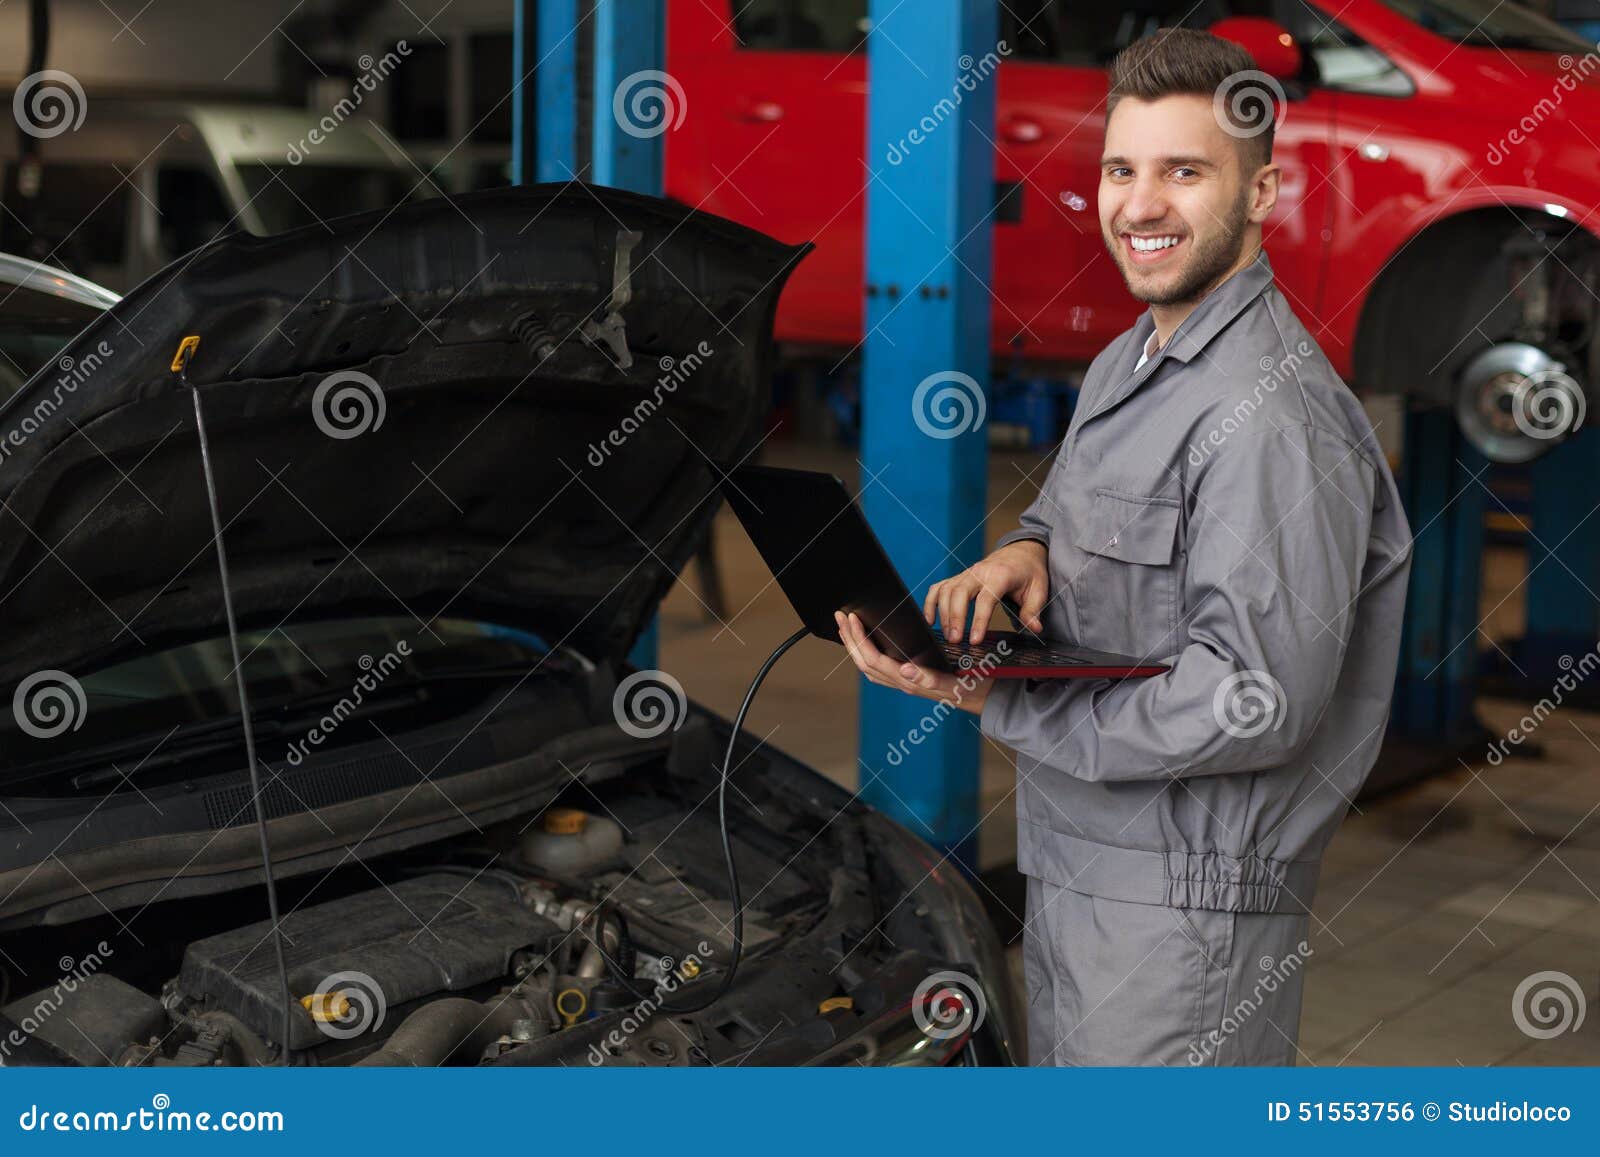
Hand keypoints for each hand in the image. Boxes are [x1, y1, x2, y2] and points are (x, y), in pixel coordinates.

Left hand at [834, 611, 991, 715]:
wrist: (980, 698)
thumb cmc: (968, 687)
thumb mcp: (952, 681)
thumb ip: (929, 678)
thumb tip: (906, 670)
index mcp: (909, 682)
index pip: (874, 660)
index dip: (859, 640)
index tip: (852, 619)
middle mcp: (902, 683)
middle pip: (864, 663)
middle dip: (849, 639)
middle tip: (840, 616)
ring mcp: (902, 682)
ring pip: (868, 666)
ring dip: (854, 645)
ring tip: (846, 626)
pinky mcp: (906, 679)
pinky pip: (878, 667)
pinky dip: (867, 653)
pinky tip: (865, 642)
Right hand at [924, 539, 1047, 644]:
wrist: (1020, 553)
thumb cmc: (1028, 571)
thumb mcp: (1038, 589)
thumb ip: (1033, 610)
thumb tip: (1035, 628)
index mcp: (1000, 575)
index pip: (985, 598)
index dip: (978, 620)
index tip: (974, 639)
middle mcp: (979, 572)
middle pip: (959, 593)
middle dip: (954, 617)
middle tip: (955, 640)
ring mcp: (966, 574)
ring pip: (947, 590)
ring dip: (944, 614)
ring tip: (948, 636)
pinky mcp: (959, 577)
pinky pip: (939, 587)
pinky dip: (931, 602)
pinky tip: (931, 620)